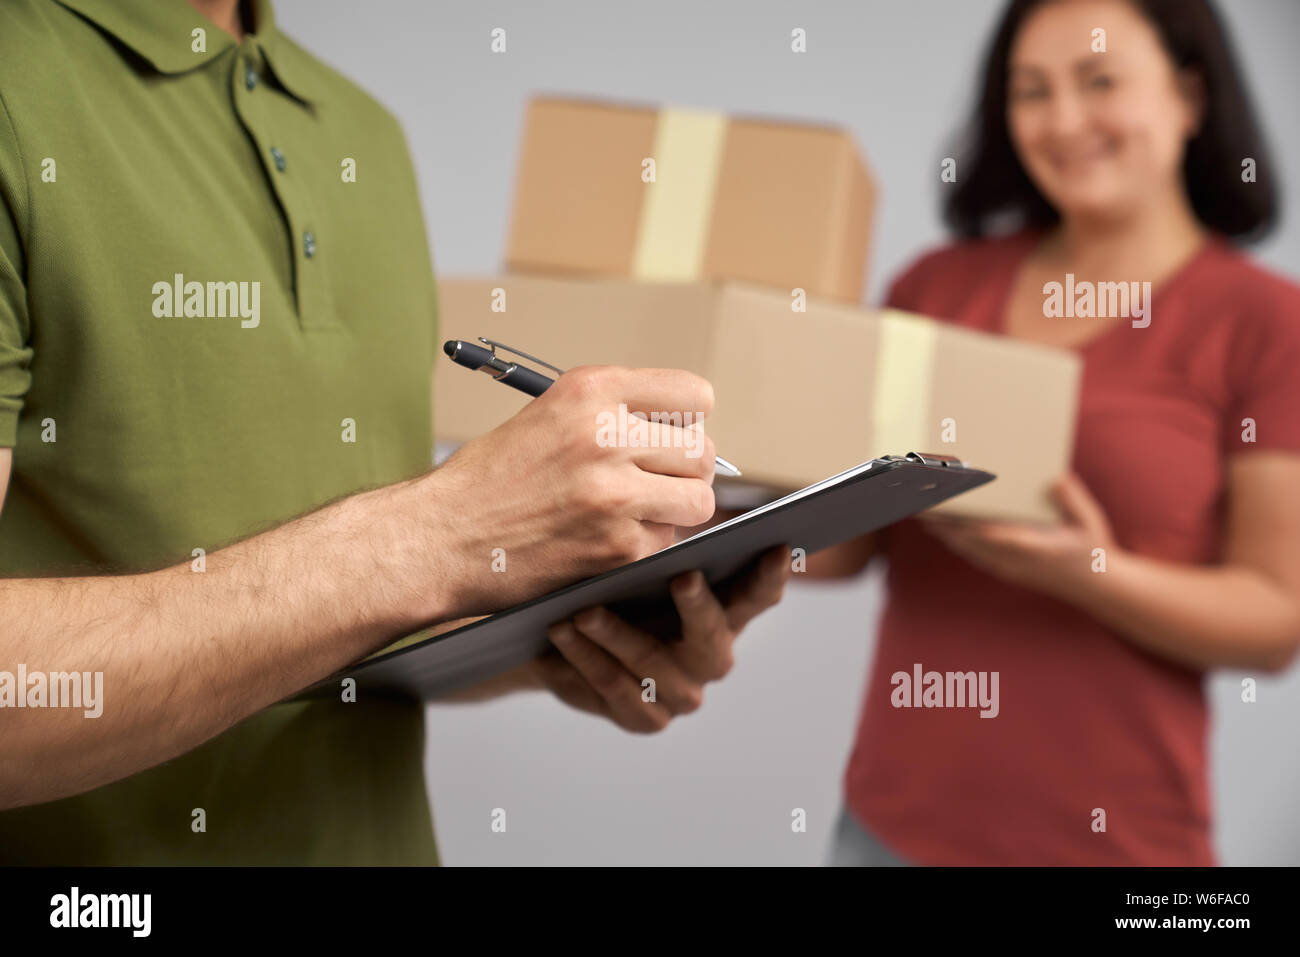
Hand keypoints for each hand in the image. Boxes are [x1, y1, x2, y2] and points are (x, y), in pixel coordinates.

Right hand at [425, 366, 716, 616]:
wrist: (438, 537)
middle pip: (703, 450)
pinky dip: (643, 546)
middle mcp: (606, 435)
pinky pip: (666, 542)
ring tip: (637, 513)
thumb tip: (681, 428)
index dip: (689, 420)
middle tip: (656, 483)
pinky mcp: (615, 546)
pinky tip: (604, 541)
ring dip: (675, 511)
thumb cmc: (487, 478)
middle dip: (686, 471)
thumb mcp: (548, 414)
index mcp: (591, 390)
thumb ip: (613, 413)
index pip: (694, 394)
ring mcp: (614, 493)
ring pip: (698, 500)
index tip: (673, 436)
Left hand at [532, 545, 791, 731]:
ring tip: (582, 611)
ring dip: (616, 635)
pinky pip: (614, 688)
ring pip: (652, 666)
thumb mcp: (640, 567)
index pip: (758, 596)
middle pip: (714, 640)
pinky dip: (585, 658)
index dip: (771, 576)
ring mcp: (681, 694)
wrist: (564, 642)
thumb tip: (664, 516)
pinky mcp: (645, 718)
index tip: (778, 547)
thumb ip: (662, 552)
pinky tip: (560, 633)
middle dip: (699, 608)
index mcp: (725, 615)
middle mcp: (711, 659)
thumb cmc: (617, 592)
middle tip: (682, 576)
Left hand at [922, 473, 1116, 597]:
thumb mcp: (1090, 521)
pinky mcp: (1007, 570)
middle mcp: (1012, 559)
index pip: (986, 533)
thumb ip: (1072, 499)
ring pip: (966, 549)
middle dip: (942, 523)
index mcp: (1029, 546)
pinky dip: (958, 541)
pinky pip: (974, 555)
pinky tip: (945, 530)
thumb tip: (1055, 478)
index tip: (938, 508)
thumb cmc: (1094, 550)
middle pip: (967, 541)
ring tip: (921, 513)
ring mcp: (1008, 567)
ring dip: (945, 532)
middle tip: (916, 504)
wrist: (1098, 588)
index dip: (959, 522)